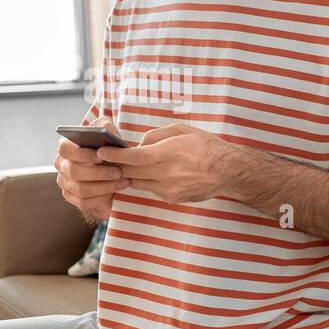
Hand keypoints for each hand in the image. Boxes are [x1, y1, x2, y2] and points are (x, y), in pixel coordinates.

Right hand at [55, 117, 130, 220]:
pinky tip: (115, 191)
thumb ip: (106, 127)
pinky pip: (84, 202)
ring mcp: (65, 183)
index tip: (101, 156)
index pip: (65, 149)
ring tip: (123, 181)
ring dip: (105, 186)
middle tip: (119, 171)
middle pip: (74, 172)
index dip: (82, 154)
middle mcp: (61, 165)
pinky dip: (102, 197)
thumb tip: (105, 130)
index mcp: (66, 147)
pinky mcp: (72, 198)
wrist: (110, 167)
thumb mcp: (107, 133)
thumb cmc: (107, 147)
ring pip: (81, 189)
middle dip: (99, 173)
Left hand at [96, 122, 234, 203]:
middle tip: (105, 160)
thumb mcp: (182, 130)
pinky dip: (146, 182)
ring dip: (129, 175)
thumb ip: (157, 135)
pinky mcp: (173, 198)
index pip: (132, 157)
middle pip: (131, 173)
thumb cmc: (206, 145)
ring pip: (138, 183)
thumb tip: (140, 144)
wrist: (228, 170)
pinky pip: (152, 189)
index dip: (114, 156)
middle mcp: (166, 173)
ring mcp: (169, 189)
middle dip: (117, 166)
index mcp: (168, 153)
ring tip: (123, 167)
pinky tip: (148, 174)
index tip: (100, 152)